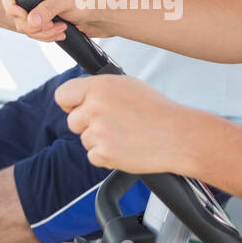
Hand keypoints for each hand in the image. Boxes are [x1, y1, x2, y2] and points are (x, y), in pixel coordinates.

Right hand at [0, 0, 104, 42]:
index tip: (29, 20)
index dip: (13, 9)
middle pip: (12, 11)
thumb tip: (30, 21)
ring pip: (22, 24)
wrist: (95, 10)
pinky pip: (30, 30)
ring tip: (60, 29)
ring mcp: (31, 3)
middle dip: (31, 25)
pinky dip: (42, 35)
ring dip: (40, 32)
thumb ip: (48, 9)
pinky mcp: (35, 15)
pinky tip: (58, 32)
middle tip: (51, 26)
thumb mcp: (66, 0)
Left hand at [54, 74, 199, 174]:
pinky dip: (106, 156)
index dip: (69, 103)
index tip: (76, 108)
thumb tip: (80, 96)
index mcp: (99, 87)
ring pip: (84, 140)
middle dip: (87, 125)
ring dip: (100, 140)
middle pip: (72, 122)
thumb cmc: (157, 110)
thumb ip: (100, 89)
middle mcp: (95, 108)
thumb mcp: (127, 85)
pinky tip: (125, 147)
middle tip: (112, 124)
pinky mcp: (104, 154)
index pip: (62, 95)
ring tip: (125, 135)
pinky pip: (93, 156)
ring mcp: (98, 132)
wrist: (178, 136)